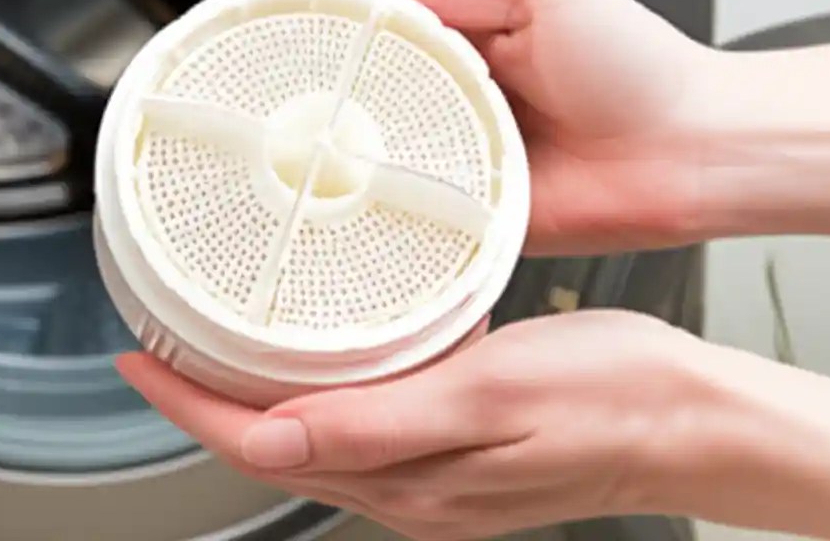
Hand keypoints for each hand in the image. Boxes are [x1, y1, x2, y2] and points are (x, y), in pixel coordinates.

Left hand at [117, 310, 712, 539]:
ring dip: (261, 395)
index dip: (189, 404)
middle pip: (275, 444)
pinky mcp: (456, 458)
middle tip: (167, 340)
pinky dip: (324, 393)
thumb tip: (267, 441)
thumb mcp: (489, 395)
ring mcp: (432, 479)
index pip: (260, 443)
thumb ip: (375, 422)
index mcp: (406, 478)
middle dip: (209, 400)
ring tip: (222, 343)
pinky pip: (363, 430)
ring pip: (313, 437)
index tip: (141, 359)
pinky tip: (328, 358)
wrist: (688, 420)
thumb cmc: (609, 399)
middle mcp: (408, 489)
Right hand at [328, 0, 715, 254]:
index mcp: (472, 41)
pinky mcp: (479, 219)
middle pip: (375, 102)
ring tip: (334, 150)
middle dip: (340, 103)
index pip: (383, 34)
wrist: (694, 153)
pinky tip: (380, 201)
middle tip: (300, 102)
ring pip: (390, 161)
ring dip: (366, 157)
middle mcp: (464, 104)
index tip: (293, 37)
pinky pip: (424, 218)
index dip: (339, 36)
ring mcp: (470, 163)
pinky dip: (404, 209)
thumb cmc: (637, 66)